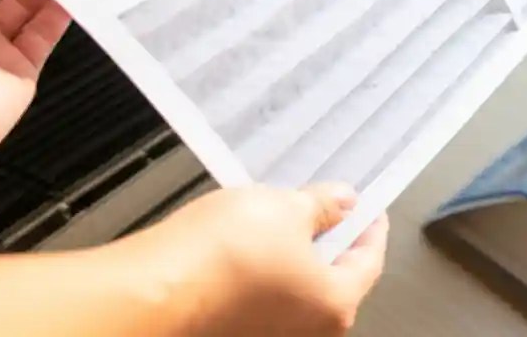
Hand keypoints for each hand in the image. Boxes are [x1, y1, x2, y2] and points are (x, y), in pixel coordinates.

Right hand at [109, 183, 388, 335]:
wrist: (157, 289)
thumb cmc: (223, 256)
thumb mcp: (286, 208)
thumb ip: (322, 205)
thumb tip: (342, 202)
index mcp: (335, 303)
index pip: (369, 262)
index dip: (370, 228)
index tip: (369, 210)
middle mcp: (307, 331)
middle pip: (333, 280)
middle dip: (329, 241)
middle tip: (324, 207)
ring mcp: (268, 334)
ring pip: (295, 291)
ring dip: (291, 257)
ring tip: (275, 220)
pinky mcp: (234, 330)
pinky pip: (261, 299)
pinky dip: (262, 273)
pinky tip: (244, 246)